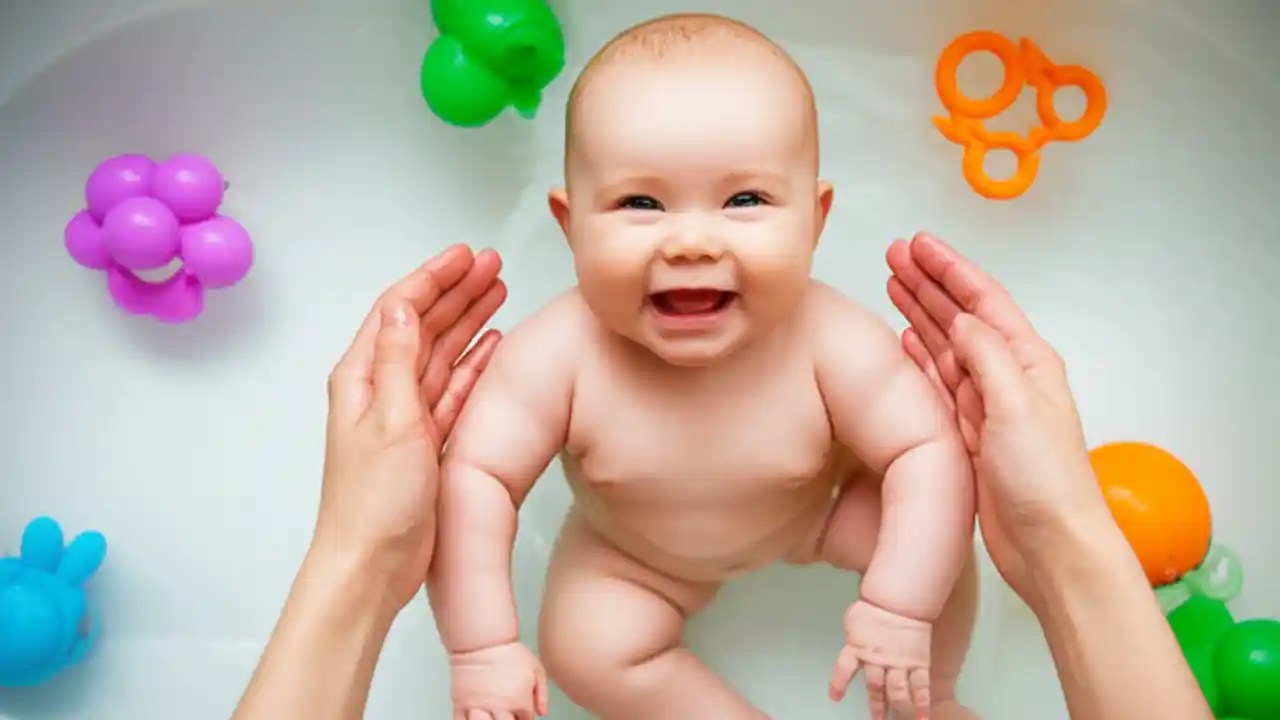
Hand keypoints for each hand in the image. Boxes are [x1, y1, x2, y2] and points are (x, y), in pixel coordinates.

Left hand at [312, 244, 505, 611]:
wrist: (371, 567)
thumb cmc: (372, 504)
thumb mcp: (390, 422)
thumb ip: (399, 361)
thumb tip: (406, 306)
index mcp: (363, 379)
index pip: (399, 309)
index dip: (432, 277)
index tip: (464, 254)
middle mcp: (382, 391)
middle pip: (424, 325)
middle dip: (456, 290)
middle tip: (490, 263)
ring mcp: (407, 416)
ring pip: (443, 352)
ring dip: (469, 321)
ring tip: (498, 291)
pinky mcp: (428, 441)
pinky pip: (455, 389)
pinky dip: (475, 365)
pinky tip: (493, 346)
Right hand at [449, 641, 548, 719]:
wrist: (482, 640)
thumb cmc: (509, 651)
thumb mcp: (535, 668)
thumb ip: (541, 693)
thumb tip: (542, 713)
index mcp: (519, 702)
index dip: (524, 717)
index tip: (521, 713)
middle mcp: (500, 709)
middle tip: (506, 715)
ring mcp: (479, 707)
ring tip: (491, 717)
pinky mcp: (461, 703)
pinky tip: (473, 719)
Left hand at [829, 600, 931, 719]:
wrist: (900, 598)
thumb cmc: (874, 605)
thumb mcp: (855, 620)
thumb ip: (854, 636)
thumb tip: (853, 641)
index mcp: (857, 647)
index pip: (843, 669)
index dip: (838, 684)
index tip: (835, 697)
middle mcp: (876, 660)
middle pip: (875, 686)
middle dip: (876, 704)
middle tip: (877, 719)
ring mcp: (899, 663)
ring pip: (897, 690)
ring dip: (897, 707)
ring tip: (898, 717)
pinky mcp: (919, 663)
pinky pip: (921, 686)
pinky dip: (922, 704)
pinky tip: (923, 717)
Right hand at [885, 232, 1108, 598]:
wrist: (1050, 546)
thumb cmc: (1047, 482)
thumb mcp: (1017, 405)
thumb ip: (986, 356)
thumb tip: (960, 320)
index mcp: (1027, 363)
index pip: (983, 300)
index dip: (950, 268)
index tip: (918, 244)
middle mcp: (1007, 379)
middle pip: (961, 316)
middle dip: (928, 282)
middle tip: (894, 255)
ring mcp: (986, 406)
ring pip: (945, 345)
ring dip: (919, 314)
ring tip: (892, 285)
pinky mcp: (967, 434)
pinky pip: (938, 383)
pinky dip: (919, 359)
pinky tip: (905, 342)